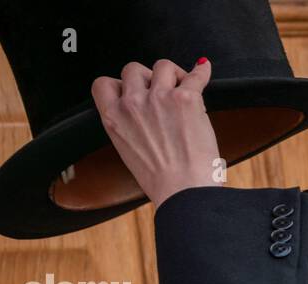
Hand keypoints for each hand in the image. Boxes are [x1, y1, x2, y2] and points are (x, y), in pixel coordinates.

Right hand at [91, 58, 221, 208]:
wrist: (184, 192)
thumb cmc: (162, 181)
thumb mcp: (130, 152)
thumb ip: (130, 127)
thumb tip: (144, 115)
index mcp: (113, 119)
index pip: (103, 84)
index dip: (120, 84)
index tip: (133, 91)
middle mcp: (132, 104)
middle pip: (133, 69)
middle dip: (148, 78)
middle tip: (162, 92)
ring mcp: (159, 98)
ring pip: (163, 66)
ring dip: (174, 75)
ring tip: (183, 88)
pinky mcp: (186, 99)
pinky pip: (196, 75)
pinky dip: (201, 72)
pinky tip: (203, 70)